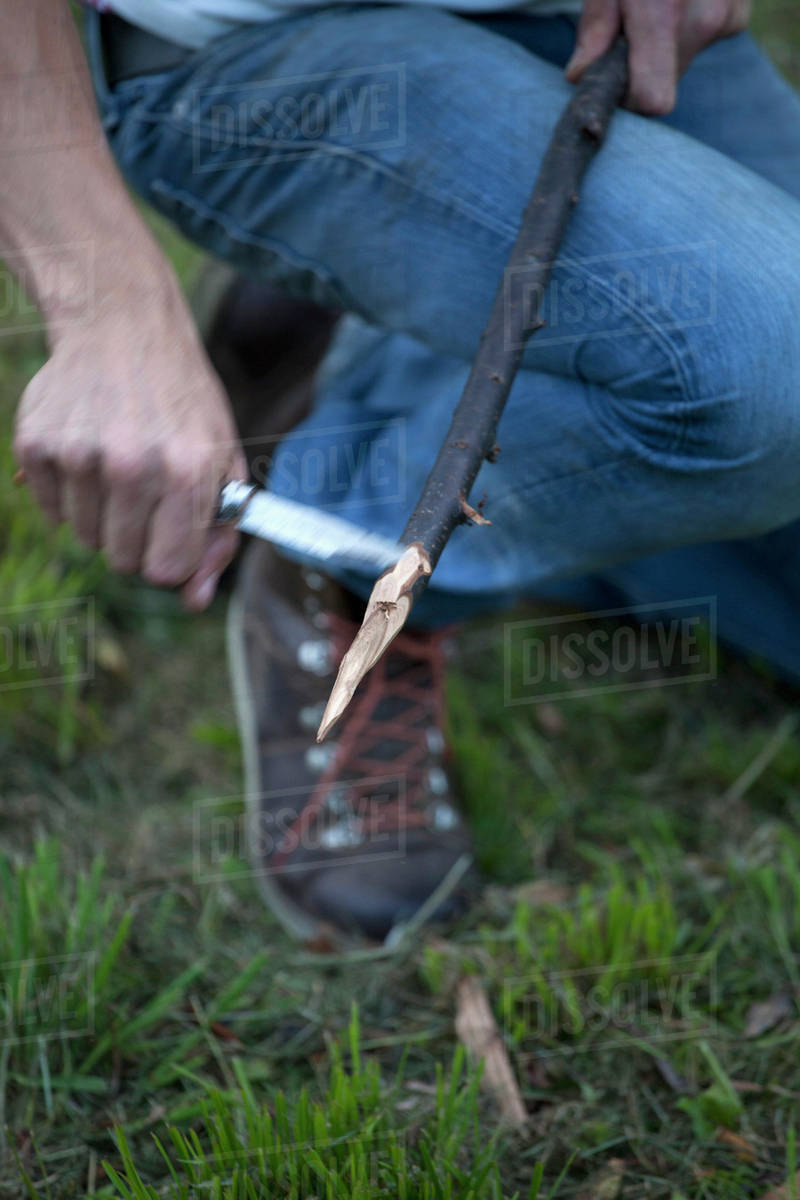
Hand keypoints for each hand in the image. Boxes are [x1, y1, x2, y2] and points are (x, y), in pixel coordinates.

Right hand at [14, 283, 246, 611]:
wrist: (122, 326)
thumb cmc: (182, 403)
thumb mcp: (221, 461)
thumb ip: (217, 537)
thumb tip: (193, 600)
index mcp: (189, 471)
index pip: (168, 569)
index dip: (172, 560)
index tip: (172, 535)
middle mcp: (134, 464)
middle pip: (123, 562)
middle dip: (137, 540)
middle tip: (147, 494)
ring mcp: (80, 455)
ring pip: (87, 539)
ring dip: (104, 515)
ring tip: (119, 465)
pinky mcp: (37, 445)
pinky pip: (53, 510)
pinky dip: (70, 493)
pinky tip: (88, 450)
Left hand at [566, 0, 750, 114]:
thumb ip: (595, 27)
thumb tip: (581, 75)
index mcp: (665, 14)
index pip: (653, 99)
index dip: (629, 99)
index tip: (613, 82)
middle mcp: (705, 20)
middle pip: (665, 83)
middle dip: (641, 66)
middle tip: (628, 29)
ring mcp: (728, 18)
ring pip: (682, 63)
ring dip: (662, 48)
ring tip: (655, 7)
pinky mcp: (738, 17)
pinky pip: (702, 43)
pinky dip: (684, 31)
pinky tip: (677, 2)